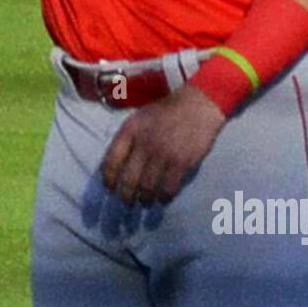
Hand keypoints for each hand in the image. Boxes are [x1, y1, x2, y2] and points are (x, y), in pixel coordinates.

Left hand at [101, 84, 225, 205]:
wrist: (199, 104)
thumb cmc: (167, 110)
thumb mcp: (140, 117)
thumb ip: (128, 138)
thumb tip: (117, 164)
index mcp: (130, 130)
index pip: (111, 161)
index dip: (108, 179)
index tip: (110, 188)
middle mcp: (144, 144)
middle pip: (128, 179)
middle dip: (125, 196)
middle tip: (127, 202)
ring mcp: (163, 155)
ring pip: (147, 188)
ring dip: (144, 199)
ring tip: (145, 202)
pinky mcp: (181, 163)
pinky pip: (168, 188)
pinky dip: (164, 197)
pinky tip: (163, 198)